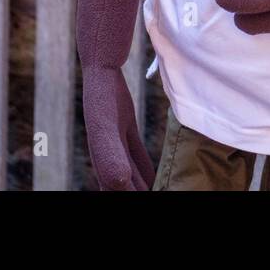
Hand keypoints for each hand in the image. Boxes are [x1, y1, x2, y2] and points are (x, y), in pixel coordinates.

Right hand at [81, 65, 155, 190]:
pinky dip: (147, 171)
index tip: (153, 197)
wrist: (101, 72)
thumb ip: (110, 156)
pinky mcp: (125, 131)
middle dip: (140, 192)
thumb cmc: (103, 101)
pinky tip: (159, 177)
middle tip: (168, 192)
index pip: (119, 191)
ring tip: (163, 190)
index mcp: (104, 164)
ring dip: (146, 186)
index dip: (133, 196)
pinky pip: (138, 157)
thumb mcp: (106, 129)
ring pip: (134, 175)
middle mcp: (108, 159)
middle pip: (127, 187)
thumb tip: (120, 183)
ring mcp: (117, 145)